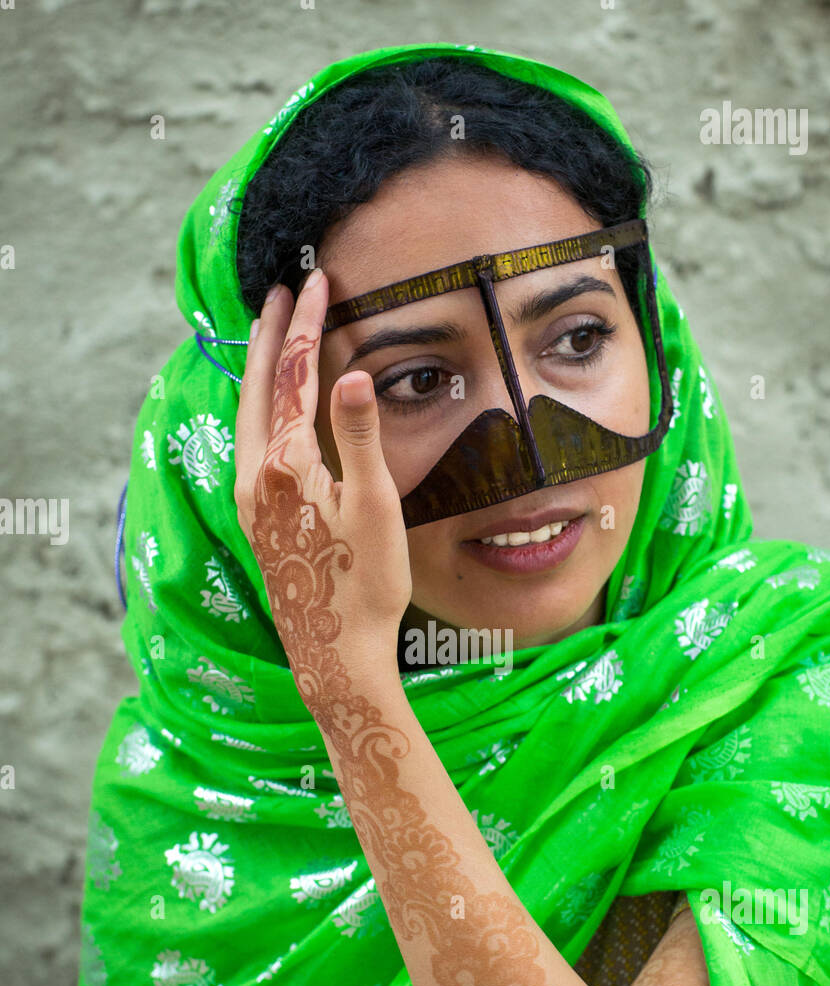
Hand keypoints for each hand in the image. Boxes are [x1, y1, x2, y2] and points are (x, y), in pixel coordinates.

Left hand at [234, 269, 411, 717]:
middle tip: (280, 292)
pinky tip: (266, 409)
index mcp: (287, 464)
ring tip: (268, 335)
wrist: (333, 652)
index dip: (307, 324)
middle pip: (258, 386)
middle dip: (270, 335)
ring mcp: (250, 498)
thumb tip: (355, 375)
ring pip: (247, 413)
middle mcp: (256, 475)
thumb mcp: (375, 507)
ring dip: (258, 369)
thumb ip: (360, 437)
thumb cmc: (364, 584)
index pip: (296, 375)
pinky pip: (248, 441)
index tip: (317, 281)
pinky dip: (257, 406)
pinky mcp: (254, 518)